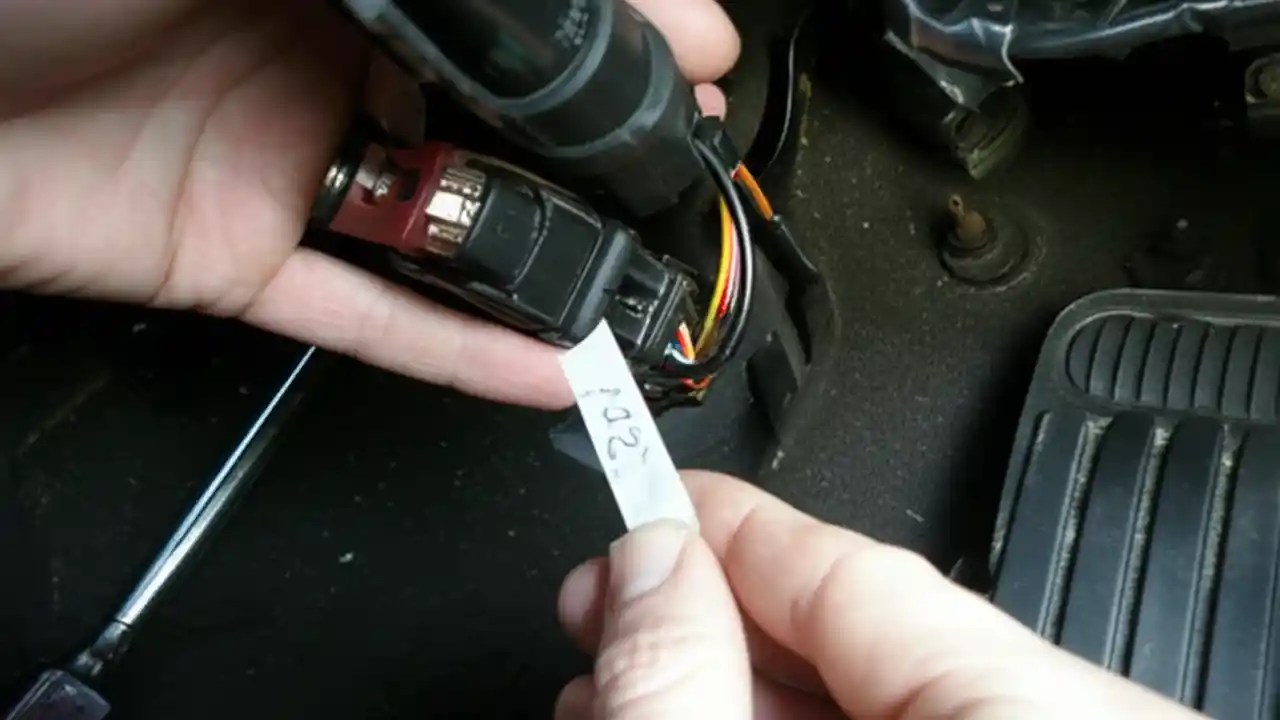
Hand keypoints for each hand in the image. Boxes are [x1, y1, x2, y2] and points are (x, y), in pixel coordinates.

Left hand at [0, 0, 738, 407]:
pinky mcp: (246, 264)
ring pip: (441, 223)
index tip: (690, 36)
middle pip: (486, 114)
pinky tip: (548, 365)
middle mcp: (317, 63)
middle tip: (685, 149)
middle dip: (595, 135)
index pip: (499, 8)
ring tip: (643, 266)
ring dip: (542, 253)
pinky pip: (372, 316)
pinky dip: (462, 349)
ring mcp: (289, 169)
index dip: (601, 24)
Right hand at [555, 472, 1202, 718]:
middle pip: (874, 632)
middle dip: (712, 609)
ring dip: (736, 682)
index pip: (871, 573)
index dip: (739, 522)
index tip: (652, 489)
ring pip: (880, 698)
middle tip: (609, 601)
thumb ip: (689, 680)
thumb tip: (650, 563)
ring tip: (624, 682)